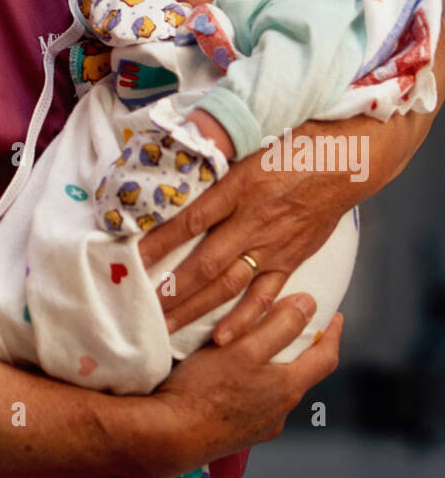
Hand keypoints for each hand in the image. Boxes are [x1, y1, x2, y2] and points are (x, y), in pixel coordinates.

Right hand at [126, 297, 342, 477]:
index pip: (326, 358)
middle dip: (301, 348)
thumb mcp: (242, 347)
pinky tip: (232, 377)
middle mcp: (281, 412)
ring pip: (277, 389)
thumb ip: (278, 326)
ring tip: (256, 346)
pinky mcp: (238, 435)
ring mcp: (260, 427)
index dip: (333, 333)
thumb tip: (310, 305)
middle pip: (302, 373)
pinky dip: (254, 384)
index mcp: (288, 388)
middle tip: (292, 323)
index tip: (334, 315)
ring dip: (274, 367)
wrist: (168, 436)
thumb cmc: (204, 388)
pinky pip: (256, 404)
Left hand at [139, 137, 351, 343]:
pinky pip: (265, 296)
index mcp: (239, 187)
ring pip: (227, 285)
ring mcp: (272, 246)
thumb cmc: (296, 144)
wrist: (346, 162)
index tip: (131, 257)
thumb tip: (181, 146)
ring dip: (195, 308)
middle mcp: (252, 222)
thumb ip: (216, 150)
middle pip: (204, 264)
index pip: (189, 221)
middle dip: (170, 289)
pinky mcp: (290, 260)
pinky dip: (244, 319)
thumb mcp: (251, 139)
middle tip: (139, 308)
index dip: (158, 241)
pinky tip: (222, 338)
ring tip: (166, 326)